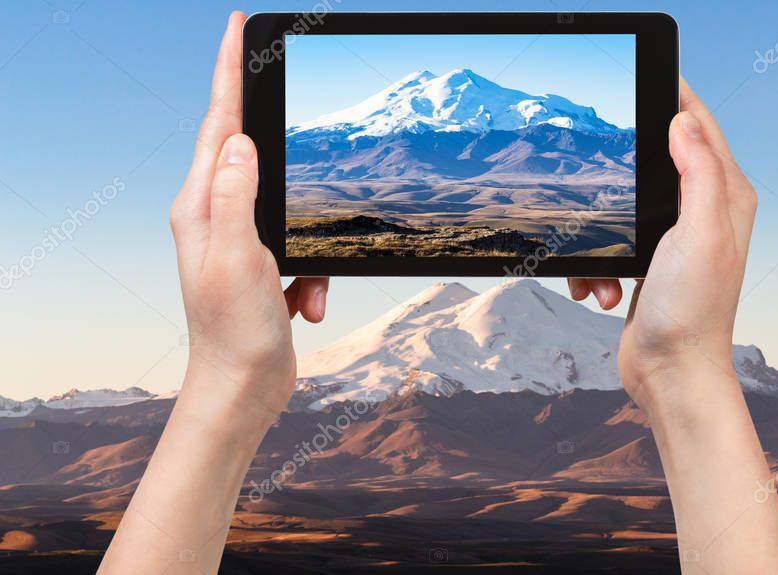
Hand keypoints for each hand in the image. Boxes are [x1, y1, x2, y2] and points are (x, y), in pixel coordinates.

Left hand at [170, 11, 327, 426]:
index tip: (238, 27)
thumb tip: (240, 141)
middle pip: (256, 157)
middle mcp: (216, 215)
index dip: (229, 72)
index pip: (218, 123)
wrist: (243, 389)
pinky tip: (306, 306)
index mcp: (201, 206)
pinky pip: (303, 249)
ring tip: (305, 293)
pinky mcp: (265, 264)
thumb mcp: (238, 257)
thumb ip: (238, 195)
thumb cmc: (233, 332)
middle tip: (299, 136)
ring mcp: (242, 240)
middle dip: (290, 163)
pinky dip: (314, 277)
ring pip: (292, 210)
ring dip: (311, 252)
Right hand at [569, 76, 756, 409]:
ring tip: (607, 269)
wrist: (671, 375)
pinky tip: (602, 289)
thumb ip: (698, 172)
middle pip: (655, 160)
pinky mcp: (650, 263)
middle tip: (597, 173)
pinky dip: (598, 264)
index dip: (674, 97)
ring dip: (602, 235)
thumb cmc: (692, 312)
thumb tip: (683, 120)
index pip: (701, 125)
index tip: (639, 78)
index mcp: (725, 196)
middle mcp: (704, 212)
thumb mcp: (698, 233)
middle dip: (621, 174)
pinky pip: (611, 242)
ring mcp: (675, 238)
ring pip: (623, 205)